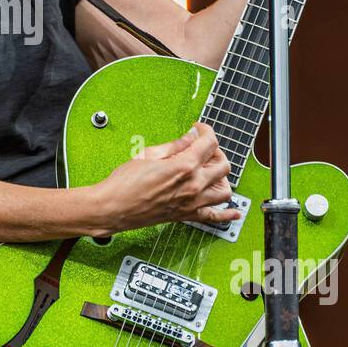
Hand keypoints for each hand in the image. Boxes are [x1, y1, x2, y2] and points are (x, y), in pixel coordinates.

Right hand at [90, 122, 240, 237]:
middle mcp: (193, 186)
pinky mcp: (187, 215)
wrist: (113, 207)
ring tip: (208, 171)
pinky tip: (234, 211)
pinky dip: (228, 214)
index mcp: (184, 166)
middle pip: (222, 164)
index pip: (209, 143)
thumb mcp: (149, 154)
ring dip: (221, 177)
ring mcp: (192, 203)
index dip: (205, 130)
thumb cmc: (124, 183)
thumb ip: (175, 146)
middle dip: (214, 151)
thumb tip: (190, 138)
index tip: (198, 129)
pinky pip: (215, 217)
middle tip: (201, 148)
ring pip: (225, 189)